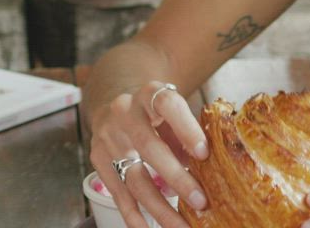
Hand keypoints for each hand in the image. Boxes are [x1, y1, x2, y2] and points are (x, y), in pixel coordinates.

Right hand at [89, 81, 210, 227]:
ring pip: (134, 177)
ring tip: (181, 227)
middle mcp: (124, 111)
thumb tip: (211, 171)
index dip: (187, 129)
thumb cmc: (156, 115)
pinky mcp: (98, 158)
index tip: (205, 154)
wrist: (115, 107)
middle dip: (177, 178)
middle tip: (201, 202)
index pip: (168, 105)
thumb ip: (188, 136)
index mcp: (150, 94)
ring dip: (160, 207)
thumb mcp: (172, 114)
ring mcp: (108, 136)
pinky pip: (118, 192)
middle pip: (149, 146)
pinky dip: (134, 214)